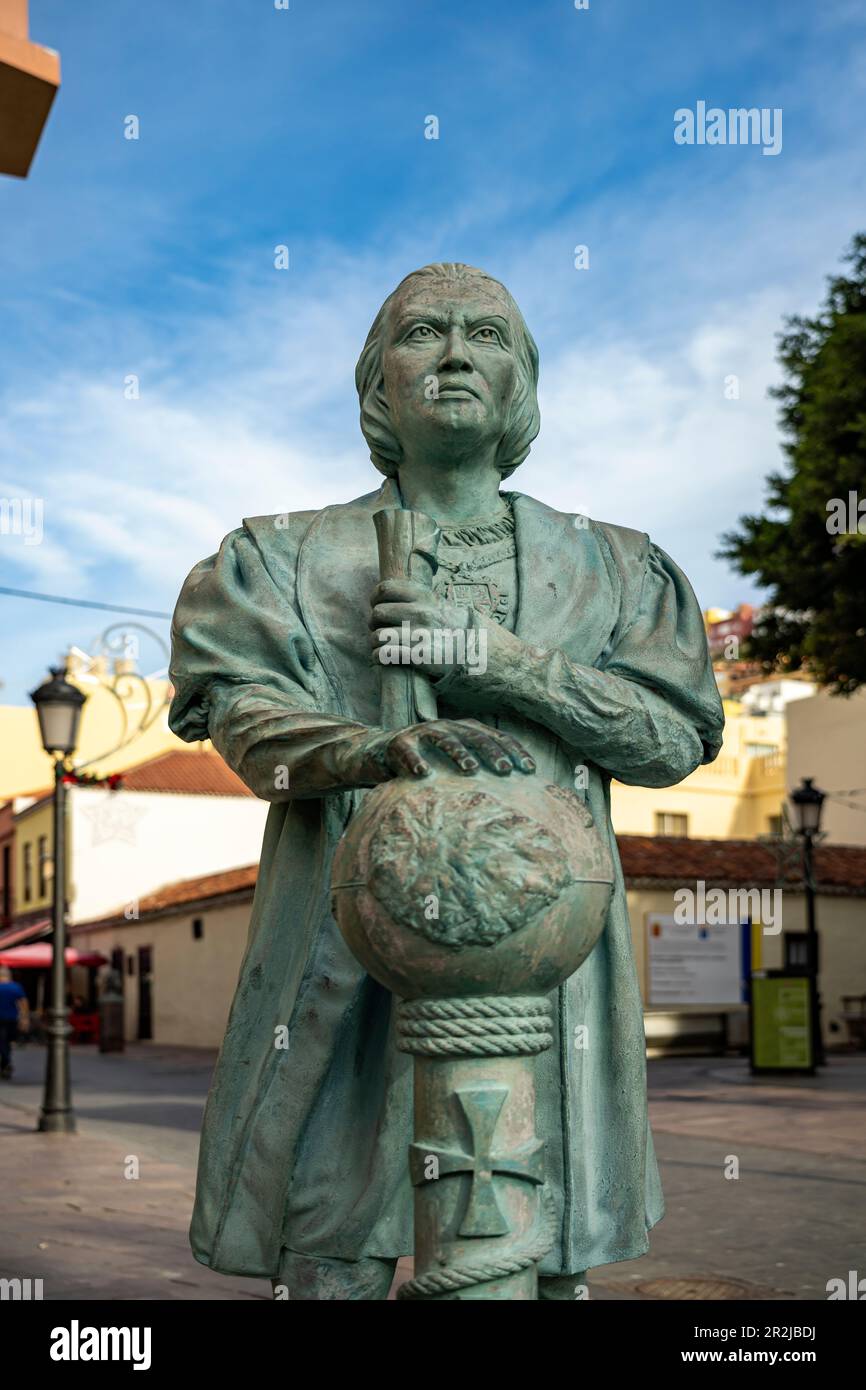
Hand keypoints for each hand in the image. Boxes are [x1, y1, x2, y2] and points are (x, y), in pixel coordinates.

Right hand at [360, 718, 534, 779]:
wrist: (377, 755)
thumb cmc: (424, 765)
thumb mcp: (452, 767)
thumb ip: (477, 775)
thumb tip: (515, 798)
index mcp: (466, 731)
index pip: (496, 738)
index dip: (515, 751)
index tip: (530, 770)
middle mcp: (447, 727)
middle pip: (475, 736)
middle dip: (493, 752)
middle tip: (507, 770)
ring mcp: (422, 732)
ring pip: (444, 738)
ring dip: (459, 753)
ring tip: (471, 770)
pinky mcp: (397, 742)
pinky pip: (408, 751)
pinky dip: (415, 761)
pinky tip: (424, 775)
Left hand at [369, 578, 476, 680]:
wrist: (477, 651)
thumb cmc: (454, 628)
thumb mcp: (439, 604)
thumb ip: (417, 598)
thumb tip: (389, 595)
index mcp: (424, 597)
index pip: (386, 589)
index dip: (375, 597)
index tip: (376, 605)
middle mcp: (421, 613)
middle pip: (378, 613)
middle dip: (374, 623)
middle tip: (378, 629)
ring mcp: (420, 635)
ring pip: (378, 636)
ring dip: (374, 643)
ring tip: (379, 646)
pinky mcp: (419, 657)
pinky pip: (385, 654)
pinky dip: (378, 657)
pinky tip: (381, 658)